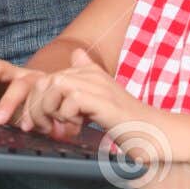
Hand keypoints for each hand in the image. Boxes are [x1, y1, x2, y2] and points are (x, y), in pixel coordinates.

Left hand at [18, 47, 140, 137]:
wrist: (154, 133)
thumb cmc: (125, 122)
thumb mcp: (100, 98)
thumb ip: (84, 80)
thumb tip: (76, 55)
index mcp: (87, 72)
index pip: (44, 78)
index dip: (34, 102)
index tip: (36, 124)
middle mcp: (91, 73)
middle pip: (44, 81)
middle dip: (36, 108)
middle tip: (46, 129)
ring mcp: (98, 85)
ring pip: (54, 85)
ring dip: (50, 110)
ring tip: (62, 127)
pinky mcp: (104, 101)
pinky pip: (71, 100)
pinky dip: (67, 117)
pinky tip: (78, 127)